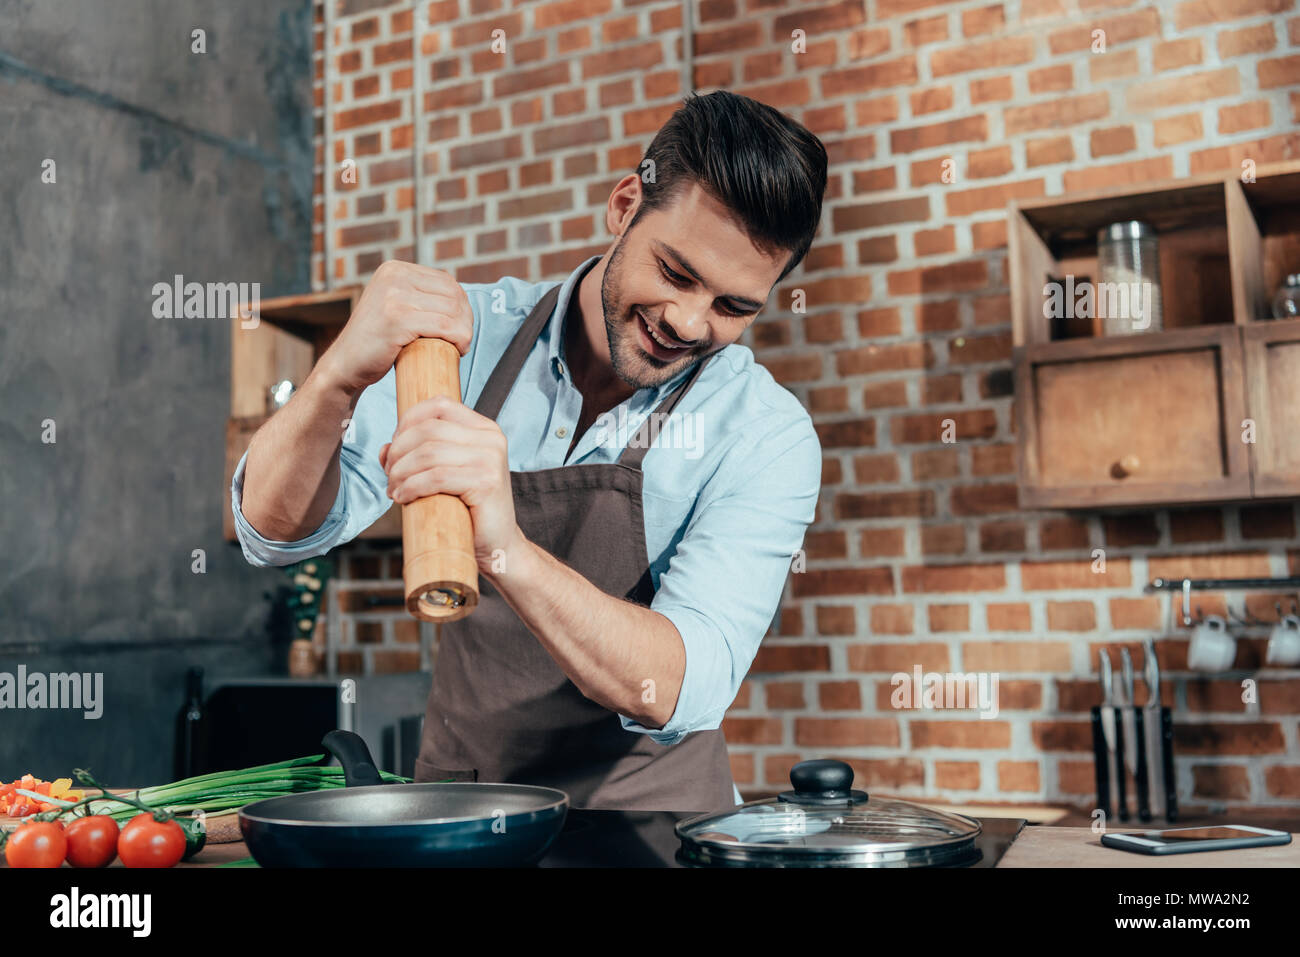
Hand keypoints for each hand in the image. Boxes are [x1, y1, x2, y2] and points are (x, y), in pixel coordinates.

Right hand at [315, 260, 474, 396]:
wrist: (345, 365)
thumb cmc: (377, 341)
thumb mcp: (394, 305)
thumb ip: (418, 294)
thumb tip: (459, 296)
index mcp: (394, 269)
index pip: (447, 281)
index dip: (462, 306)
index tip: (461, 327)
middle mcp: (394, 276)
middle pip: (453, 295)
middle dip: (466, 320)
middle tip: (462, 341)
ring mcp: (394, 296)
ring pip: (452, 311)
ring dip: (464, 332)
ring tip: (459, 347)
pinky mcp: (397, 319)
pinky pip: (444, 326)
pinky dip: (458, 339)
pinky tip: (457, 350)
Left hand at [379, 395, 522, 575]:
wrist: (497, 544)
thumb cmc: (468, 509)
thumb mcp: (442, 473)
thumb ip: (417, 455)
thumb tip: (385, 449)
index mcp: (484, 428)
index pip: (439, 405)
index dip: (408, 422)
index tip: (395, 449)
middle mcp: (491, 438)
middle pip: (428, 430)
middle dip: (399, 451)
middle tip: (389, 475)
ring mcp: (491, 459)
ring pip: (428, 453)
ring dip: (400, 472)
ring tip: (393, 490)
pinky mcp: (486, 482)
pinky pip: (436, 477)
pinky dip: (411, 487)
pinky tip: (402, 499)